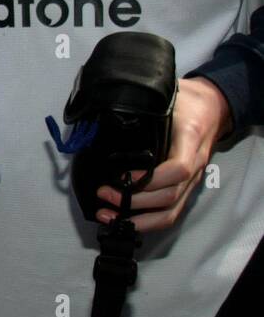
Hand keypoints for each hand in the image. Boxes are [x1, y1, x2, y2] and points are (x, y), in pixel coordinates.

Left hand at [95, 77, 231, 232]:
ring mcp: (192, 180)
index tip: (124, 177)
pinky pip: (171, 210)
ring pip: (171, 211)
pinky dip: (148, 220)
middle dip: (135, 202)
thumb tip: (111, 112)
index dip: (151, 179)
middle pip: (170, 197)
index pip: (179, 169)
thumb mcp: (168, 97)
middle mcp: (194, 166)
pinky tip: (124, 218)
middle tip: (103, 194)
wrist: (212, 107)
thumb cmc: (186, 101)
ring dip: (140, 220)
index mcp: (190, 142)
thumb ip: (146, 108)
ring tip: (108, 216)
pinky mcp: (185, 187)